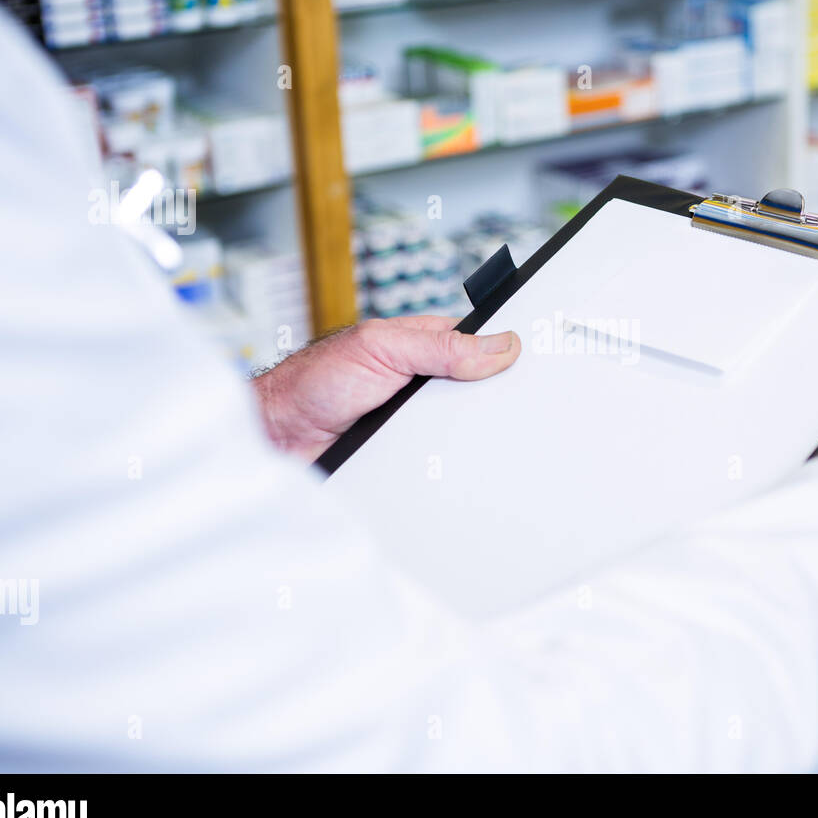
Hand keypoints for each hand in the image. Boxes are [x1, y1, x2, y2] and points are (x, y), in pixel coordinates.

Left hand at [252, 316, 520, 462]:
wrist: (277, 437)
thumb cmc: (314, 381)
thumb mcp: (381, 348)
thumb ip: (439, 346)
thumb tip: (500, 345)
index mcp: (425, 346)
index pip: (484, 347)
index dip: (510, 357)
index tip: (540, 366)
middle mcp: (427, 385)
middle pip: (482, 395)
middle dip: (498, 405)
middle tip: (524, 414)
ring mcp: (419, 423)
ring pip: (468, 434)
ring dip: (475, 441)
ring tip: (496, 446)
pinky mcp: (410, 458)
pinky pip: (444, 465)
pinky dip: (452, 470)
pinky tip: (463, 473)